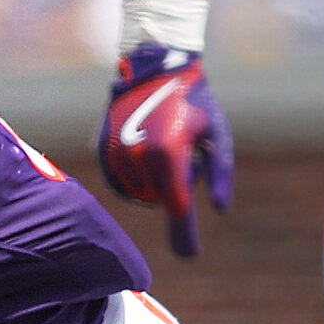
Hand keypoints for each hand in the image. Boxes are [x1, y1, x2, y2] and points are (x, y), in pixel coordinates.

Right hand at [99, 43, 233, 257]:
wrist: (153, 68)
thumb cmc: (194, 102)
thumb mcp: (217, 135)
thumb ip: (221, 173)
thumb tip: (220, 209)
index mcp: (168, 155)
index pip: (176, 206)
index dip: (184, 233)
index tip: (189, 255)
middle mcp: (138, 157)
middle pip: (159, 199)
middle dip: (176, 188)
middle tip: (189, 155)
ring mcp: (116, 153)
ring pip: (139, 193)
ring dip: (155, 184)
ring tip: (166, 149)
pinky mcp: (103, 150)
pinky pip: (121, 183)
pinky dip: (136, 179)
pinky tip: (147, 156)